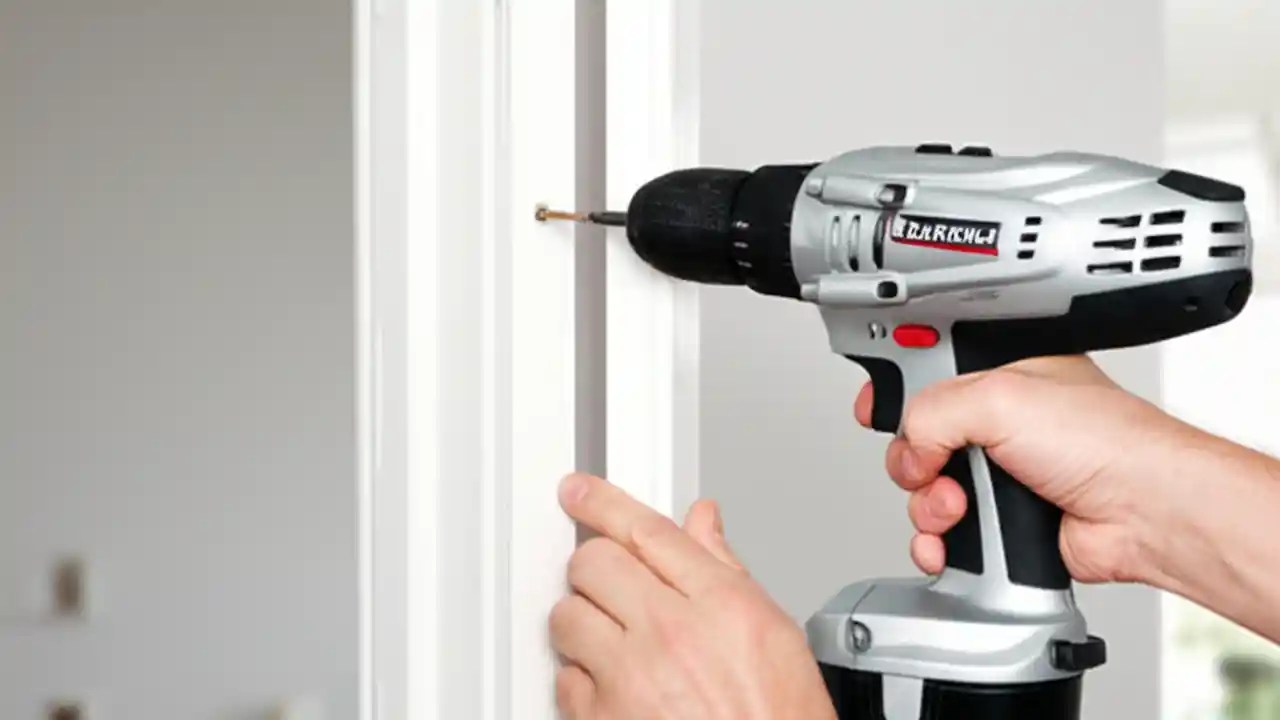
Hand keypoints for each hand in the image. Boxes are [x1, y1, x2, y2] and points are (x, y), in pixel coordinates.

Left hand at [550, 474, 835, 719]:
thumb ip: (727, 570)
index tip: (578, 491)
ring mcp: (631, 678)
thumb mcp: (775, 635)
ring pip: (567, 615)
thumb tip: (702, 522)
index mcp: (721, 604)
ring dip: (583, 624)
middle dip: (597, 569)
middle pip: (595, 562)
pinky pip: (563, 679)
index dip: (603, 502)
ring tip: (616, 645)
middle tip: (610, 586)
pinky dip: (581, 682)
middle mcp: (671, 633)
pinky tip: (615, 690)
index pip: (647, 530)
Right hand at [855, 355, 1204, 583]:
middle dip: (912, 460)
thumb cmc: (1107, 443)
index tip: (874, 403)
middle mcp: (1001, 425)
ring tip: (959, 507)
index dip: (894, 387)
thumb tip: (908, 447)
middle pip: (916, 440)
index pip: (928, 373)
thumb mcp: (999, 397)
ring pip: (925, 493)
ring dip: (927, 506)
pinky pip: (945, 537)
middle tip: (934, 464)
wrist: (1146, 513)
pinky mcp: (1002, 525)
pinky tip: (949, 543)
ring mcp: (1000, 477)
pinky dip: (937, 544)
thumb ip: (930, 410)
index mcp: (1002, 377)